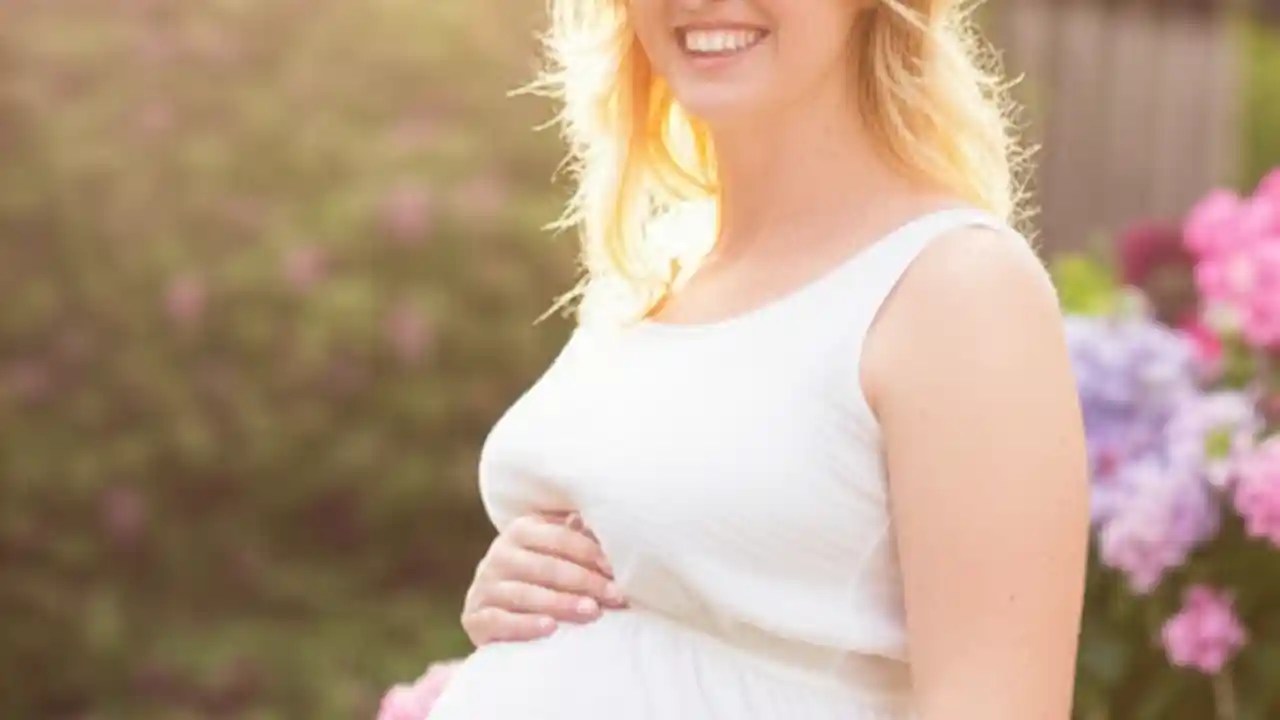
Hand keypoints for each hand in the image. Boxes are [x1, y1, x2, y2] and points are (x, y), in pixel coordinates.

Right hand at [460, 510, 626, 646]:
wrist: (497, 611)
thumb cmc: (539, 576)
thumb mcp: (554, 551)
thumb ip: (574, 537)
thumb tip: (587, 520)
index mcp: (521, 530)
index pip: (559, 537)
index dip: (589, 552)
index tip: (615, 569)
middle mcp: (499, 554)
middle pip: (546, 566)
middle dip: (584, 581)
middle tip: (614, 595)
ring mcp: (484, 586)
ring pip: (525, 593)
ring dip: (562, 603)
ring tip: (592, 612)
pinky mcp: (474, 617)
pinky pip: (501, 620)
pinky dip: (526, 625)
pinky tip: (551, 628)